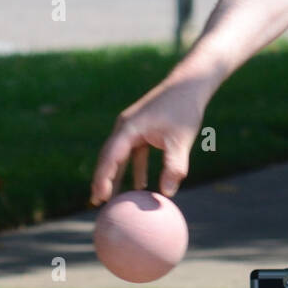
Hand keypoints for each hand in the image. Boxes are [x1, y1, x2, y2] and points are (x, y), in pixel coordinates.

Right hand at [89, 75, 211, 205]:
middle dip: (102, 179)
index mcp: (128, 128)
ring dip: (118, 175)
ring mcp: (133, 127)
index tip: (100, 198)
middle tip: (97, 203)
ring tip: (112, 199)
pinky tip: (141, 185)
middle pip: (108, 157)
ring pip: (121, 156)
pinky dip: (135, 167)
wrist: (190, 85)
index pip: (110, 156)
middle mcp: (126, 127)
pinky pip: (135, 152)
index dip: (103, 178)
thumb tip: (168, 193)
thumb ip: (174, 166)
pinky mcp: (144, 128)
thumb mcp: (181, 139)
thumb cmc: (184, 110)